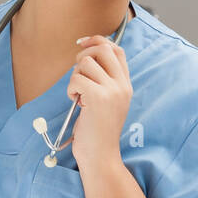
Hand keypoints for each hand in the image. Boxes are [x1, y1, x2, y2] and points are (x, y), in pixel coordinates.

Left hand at [67, 34, 132, 163]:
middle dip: (84, 54)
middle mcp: (122, 85)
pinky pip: (76, 78)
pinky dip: (71, 89)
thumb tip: (85, 56)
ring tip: (79, 95)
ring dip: (75, 77)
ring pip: (85, 63)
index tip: (82, 44)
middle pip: (103, 49)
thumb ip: (104, 80)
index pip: (117, 49)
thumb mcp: (107, 102)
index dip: (98, 41)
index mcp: (126, 84)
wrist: (100, 156)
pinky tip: (76, 102)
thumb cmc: (98, 131)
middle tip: (77, 73)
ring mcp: (112, 90)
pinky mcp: (99, 97)